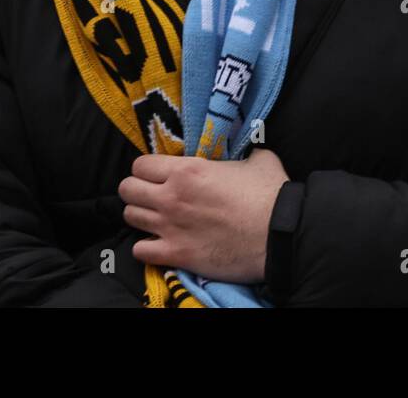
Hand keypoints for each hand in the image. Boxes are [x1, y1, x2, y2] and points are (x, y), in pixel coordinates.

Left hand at [119, 147, 289, 284]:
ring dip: (141, 217)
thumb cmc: (270, 195)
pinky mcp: (176, 254)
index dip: (147, 170)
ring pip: (130, 217)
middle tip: (152, 197)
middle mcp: (171, 196)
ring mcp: (170, 227)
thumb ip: (244, 153)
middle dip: (137, 191)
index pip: (140, 164)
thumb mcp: (258, 160)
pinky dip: (146, 248)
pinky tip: (159, 245)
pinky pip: (140, 251)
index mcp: (187, 170)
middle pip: (127, 189)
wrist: (280, 234)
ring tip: (155, 220)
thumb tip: (250, 152)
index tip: (157, 175)